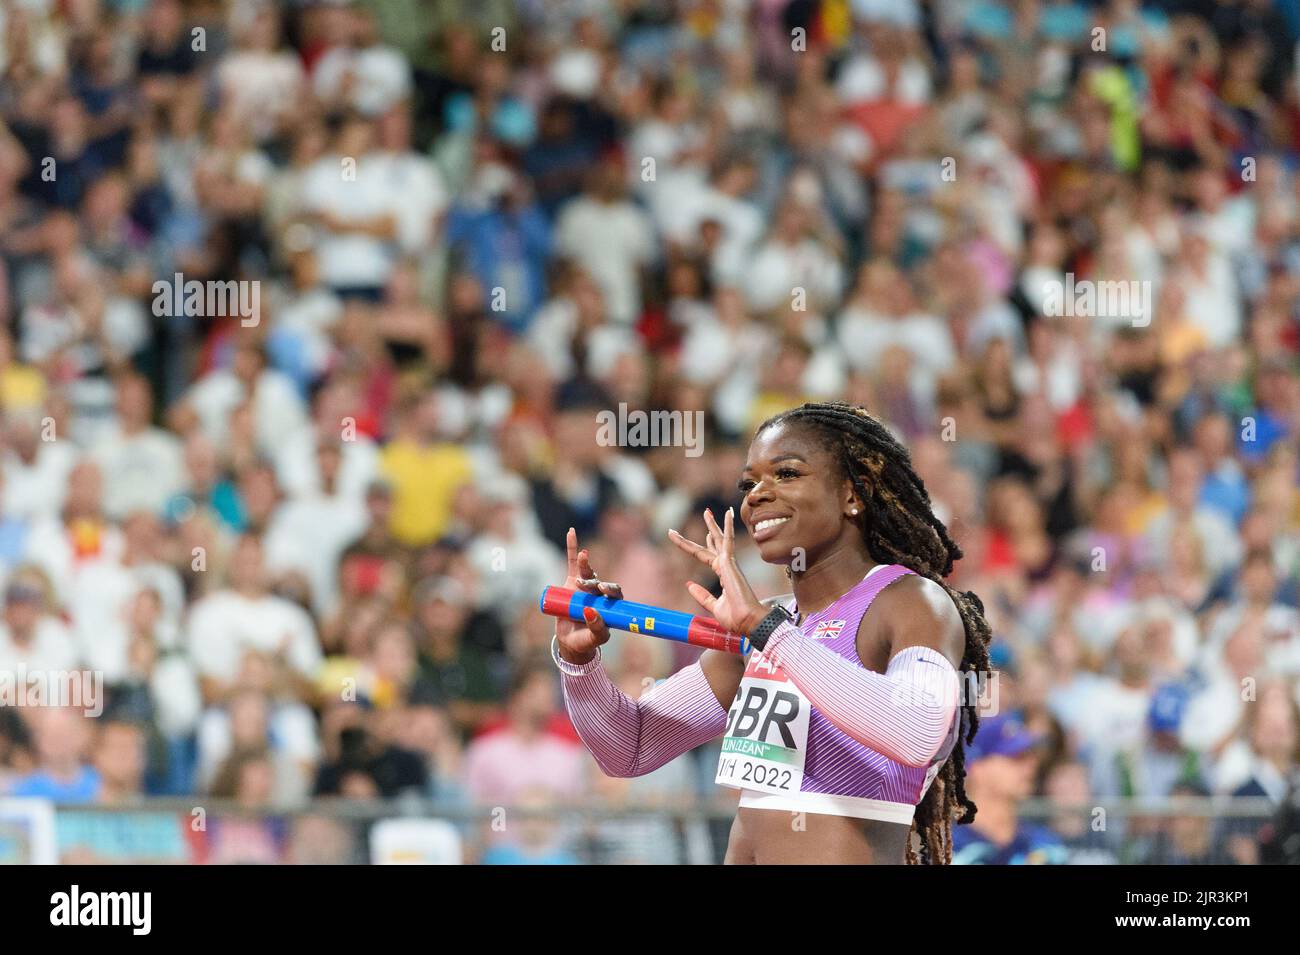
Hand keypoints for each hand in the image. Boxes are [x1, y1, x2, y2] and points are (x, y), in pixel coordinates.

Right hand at [555, 527, 623, 664]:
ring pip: (587, 572)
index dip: (611, 589)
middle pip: (600, 582)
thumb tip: (593, 612)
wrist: (569, 641)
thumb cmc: (585, 641)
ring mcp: (585, 586)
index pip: (615, 593)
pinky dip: (572, 547)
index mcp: (610, 605)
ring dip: (585, 564)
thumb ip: (597, 628)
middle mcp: (599, 593)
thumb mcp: (593, 638)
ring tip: (583, 557)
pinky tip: (572, 532)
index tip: (604, 590)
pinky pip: (572, 562)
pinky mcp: (571, 582)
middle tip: (589, 586)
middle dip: (595, 581)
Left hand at [668, 508, 768, 634]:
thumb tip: (688, 584)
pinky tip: (729, 513)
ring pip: (718, 539)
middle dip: (708, 528)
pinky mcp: (731, 562)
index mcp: (723, 574)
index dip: (691, 546)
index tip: (677, 536)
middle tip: (704, 512)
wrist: (747, 622)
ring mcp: (729, 563)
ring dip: (712, 524)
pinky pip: (728, 540)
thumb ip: (702, 595)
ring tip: (707, 511)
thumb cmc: (735, 618)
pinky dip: (728, 527)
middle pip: (713, 543)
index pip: (705, 555)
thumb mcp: (713, 605)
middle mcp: (726, 566)